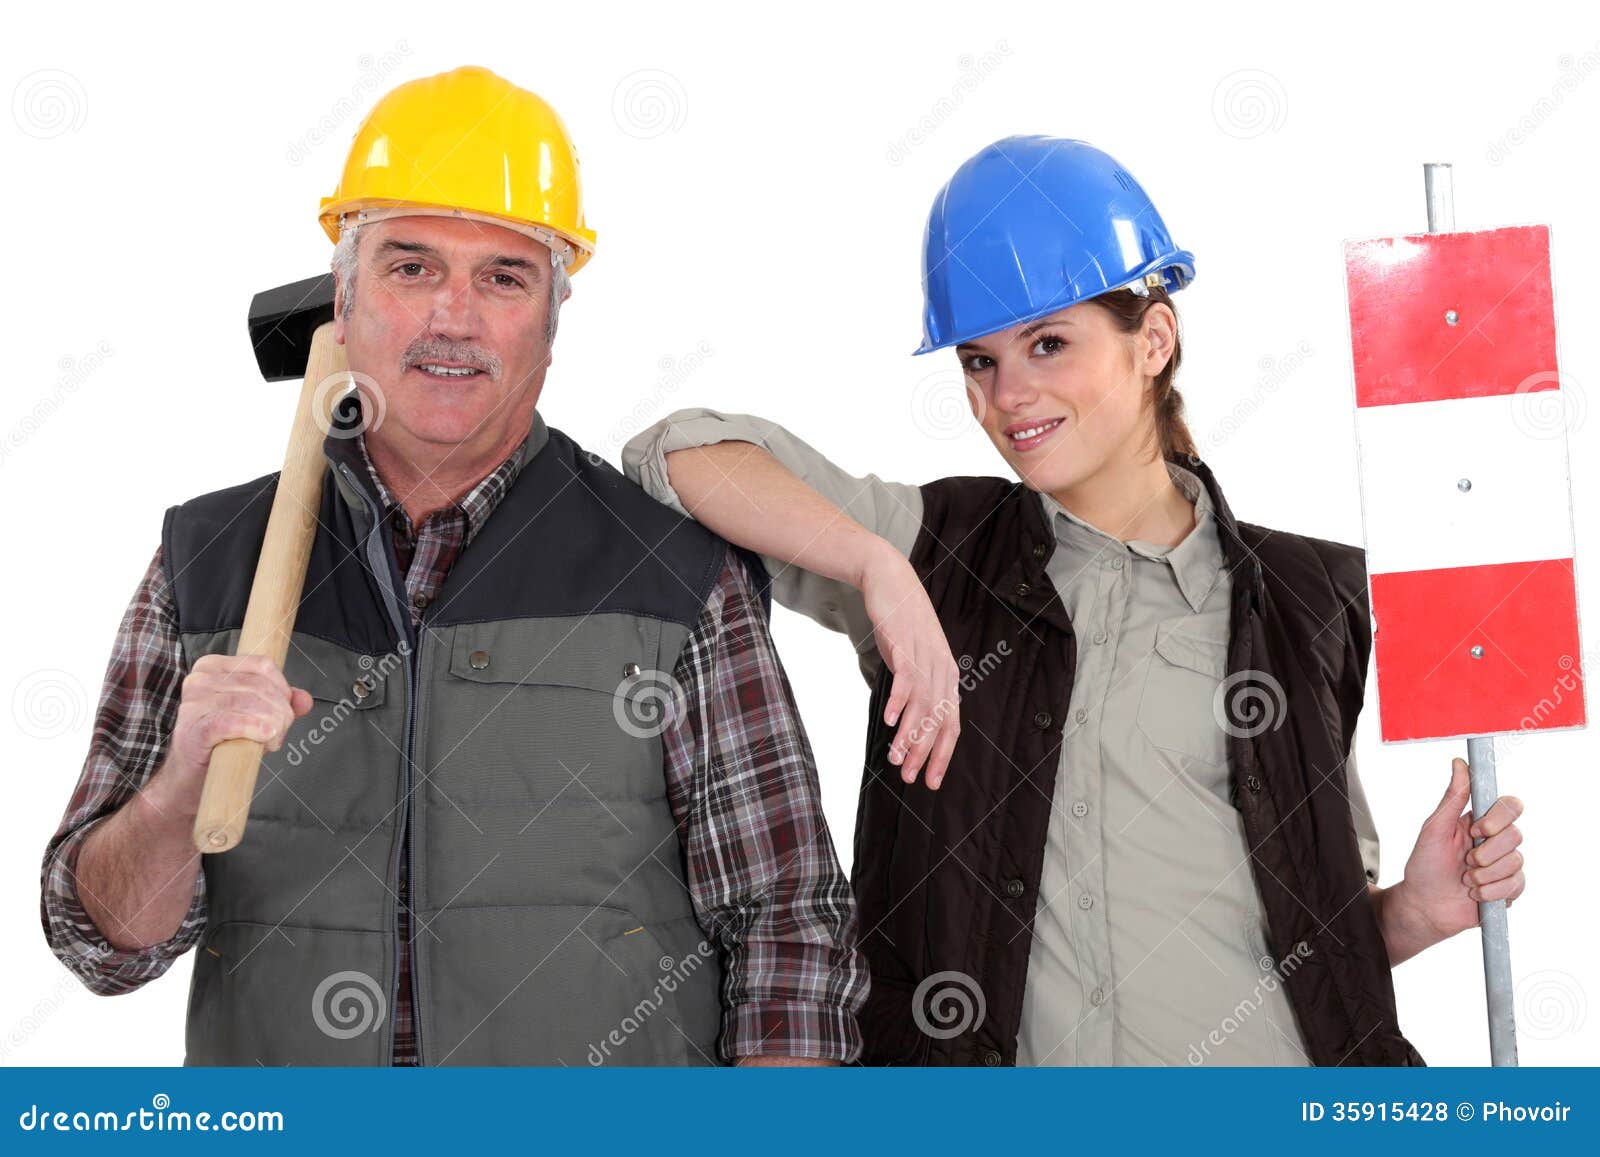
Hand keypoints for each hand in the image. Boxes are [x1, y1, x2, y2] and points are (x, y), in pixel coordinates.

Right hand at [144, 653, 313, 820]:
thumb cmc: (223, 742)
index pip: (262, 665)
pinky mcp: (195, 728)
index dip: (283, 689)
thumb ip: (281, 703)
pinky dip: (255, 729)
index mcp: (212, 667)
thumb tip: (305, 699)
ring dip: (272, 726)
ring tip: (269, 742)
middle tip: (278, 734)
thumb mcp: (256, 715)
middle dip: (281, 712)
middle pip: (261, 686)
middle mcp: (200, 679)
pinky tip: (264, 737)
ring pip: (252, 703)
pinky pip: (233, 722)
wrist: (192, 778)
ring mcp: (194, 703)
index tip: (284, 711)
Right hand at [857, 541, 960, 789]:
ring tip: (895, 757)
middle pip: (939, 720)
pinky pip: (906, 679)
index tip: (929, 781)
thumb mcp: (912, 660)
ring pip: (923, 705)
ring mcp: (926, 656)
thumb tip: (908, 720)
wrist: (890, 581)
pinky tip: (890, 721)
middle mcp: (943, 669)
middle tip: (908, 777)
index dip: (942, 755)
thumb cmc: (900, 624)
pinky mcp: (907, 645)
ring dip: (910, 734)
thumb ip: (915, 688)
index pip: (951, 724)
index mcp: (947, 676)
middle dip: (924, 753)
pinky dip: (899, 702)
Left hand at [1392, 756, 1525, 943]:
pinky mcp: (1509, 888)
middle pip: (1516, 835)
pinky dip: (1491, 891)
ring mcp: (1505, 865)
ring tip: (1465, 880)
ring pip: (1516, 861)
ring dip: (1484, 874)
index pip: (1510, 806)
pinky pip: (1516, 885)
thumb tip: (1459, 763)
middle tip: (1465, 861)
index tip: (1476, 830)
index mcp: (1479, 821)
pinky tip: (1474, 894)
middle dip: (1487, 852)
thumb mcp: (1434, 828)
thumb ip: (1453, 797)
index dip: (1498, 818)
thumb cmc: (1424, 865)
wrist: (1425, 906)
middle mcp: (1496, 841)